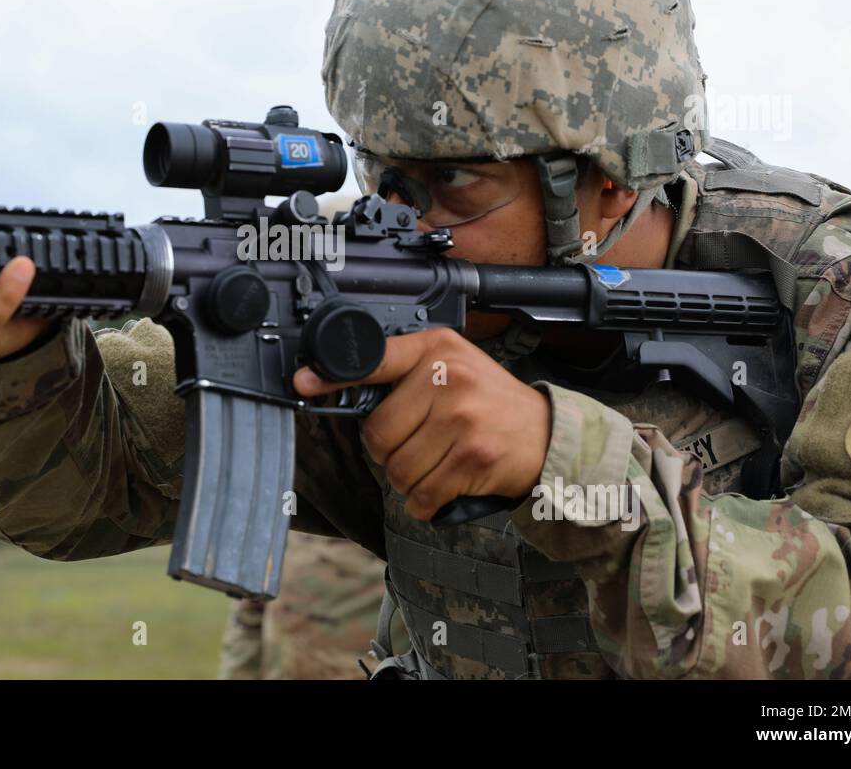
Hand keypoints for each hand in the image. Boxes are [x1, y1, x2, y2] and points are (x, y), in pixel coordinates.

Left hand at [293, 327, 551, 520]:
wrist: (548, 435)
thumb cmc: (489, 404)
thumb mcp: (451, 368)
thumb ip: (404, 373)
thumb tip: (340, 388)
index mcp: (436, 348)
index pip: (374, 359)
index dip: (333, 375)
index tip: (302, 383)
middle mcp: (447, 376)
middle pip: (378, 433)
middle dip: (389, 452)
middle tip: (418, 446)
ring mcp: (462, 416)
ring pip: (397, 468)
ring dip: (409, 480)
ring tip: (436, 464)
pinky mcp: (473, 456)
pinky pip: (422, 493)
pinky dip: (426, 502)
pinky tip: (445, 487)